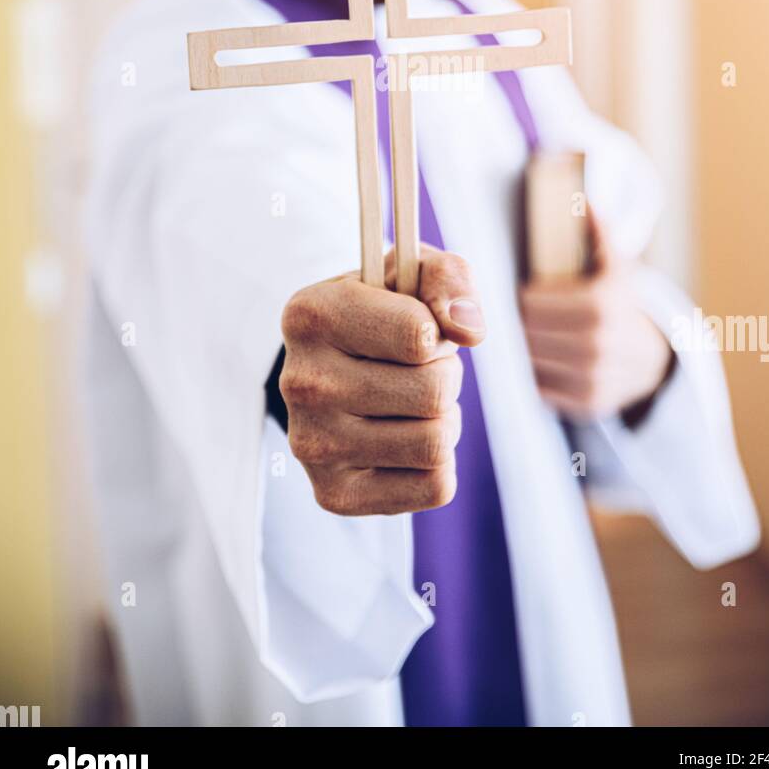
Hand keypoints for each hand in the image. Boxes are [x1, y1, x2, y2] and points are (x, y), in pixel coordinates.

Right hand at [280, 244, 485, 515]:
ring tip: (412, 402)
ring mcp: (312, 445)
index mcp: (311, 315)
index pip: (420, 334)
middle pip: (435, 392)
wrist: (336, 370)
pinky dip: (437, 462)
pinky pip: (435, 486)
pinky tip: (404, 438)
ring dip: (443, 418)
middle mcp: (300, 382)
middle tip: (416, 368)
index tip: (416, 326)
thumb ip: (449, 279)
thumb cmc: (385, 313)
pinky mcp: (333, 495)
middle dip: (444, 374)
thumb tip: (469, 330)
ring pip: (437, 442)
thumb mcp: (413, 273)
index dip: (437, 330)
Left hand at [519, 207, 673, 422]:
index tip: (520, 295)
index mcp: (601, 305)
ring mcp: (592, 378)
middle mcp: (597, 344)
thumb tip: (589, 202)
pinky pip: (539, 388)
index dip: (521, 298)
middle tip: (512, 317)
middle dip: (517, 324)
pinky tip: (539, 360)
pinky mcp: (586, 404)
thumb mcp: (617, 269)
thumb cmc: (620, 306)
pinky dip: (533, 375)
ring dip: (521, 349)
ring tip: (523, 337)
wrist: (650, 360)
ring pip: (529, 361)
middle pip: (526, 333)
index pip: (529, 304)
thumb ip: (601, 235)